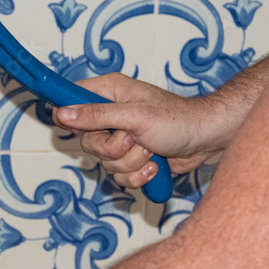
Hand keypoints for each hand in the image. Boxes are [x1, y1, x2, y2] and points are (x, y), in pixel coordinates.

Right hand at [52, 73, 225, 188]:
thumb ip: (96, 115)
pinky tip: (154, 165)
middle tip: (133, 139)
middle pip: (86, 141)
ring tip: (151, 150)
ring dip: (129, 162)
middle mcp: (110, 114)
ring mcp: (119, 138)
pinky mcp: (130, 158)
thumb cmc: (177, 119)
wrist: (206, 139)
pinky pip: (118, 176)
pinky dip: (137, 175)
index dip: (67, 114)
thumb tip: (62, 114)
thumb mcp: (134, 115)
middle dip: (112, 149)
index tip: (69, 126)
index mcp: (108, 92)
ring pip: (103, 162)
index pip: (70, 98)